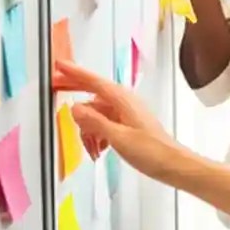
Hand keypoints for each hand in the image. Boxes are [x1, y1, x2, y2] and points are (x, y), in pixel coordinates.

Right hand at [53, 59, 188, 180]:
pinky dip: (96, 134)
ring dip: (88, 129)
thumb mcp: (119, 138)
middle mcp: (124, 103)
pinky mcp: (127, 125)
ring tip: (92, 149)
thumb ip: (95, 122)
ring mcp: (126, 113)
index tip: (59, 65)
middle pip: (93, 95)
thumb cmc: (151, 152)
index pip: (94, 82)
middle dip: (75, 99)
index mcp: (123, 101)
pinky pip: (104, 124)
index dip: (75, 73)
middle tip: (56, 94)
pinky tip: (98, 149)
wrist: (173, 164)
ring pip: (96, 114)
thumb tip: (74, 108)